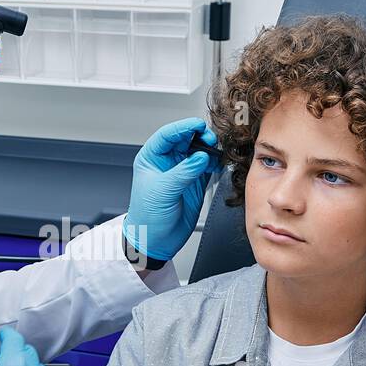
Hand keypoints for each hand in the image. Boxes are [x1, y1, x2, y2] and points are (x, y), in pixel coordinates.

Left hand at [123, 118, 221, 262]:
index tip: (197, 126)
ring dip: (209, 149)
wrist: (156, 240)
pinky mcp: (195, 182)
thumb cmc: (147, 216)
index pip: (168, 135)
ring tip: (216, 153)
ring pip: (199, 151)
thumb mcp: (162, 191)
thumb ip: (183, 172)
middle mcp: (168, 162)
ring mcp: (182, 171)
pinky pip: (208, 167)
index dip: (183, 128)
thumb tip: (201, 157)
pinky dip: (215, 163)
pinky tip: (219, 163)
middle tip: (210, 140)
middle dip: (199, 136)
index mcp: (151, 158)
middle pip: (186, 139)